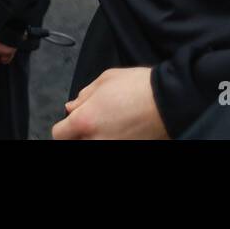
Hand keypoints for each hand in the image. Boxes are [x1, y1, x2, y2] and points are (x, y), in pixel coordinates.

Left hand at [52, 67, 169, 139]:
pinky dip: (112, 138)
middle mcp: (96, 141)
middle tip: (92, 122)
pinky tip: (121, 130)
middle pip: (76, 143)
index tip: (72, 121)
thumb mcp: (105, 80)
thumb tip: (72, 107)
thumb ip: (84, 96)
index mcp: (85, 121)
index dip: (64, 126)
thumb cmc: (139, 88)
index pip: (59, 134)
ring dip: (96, 137)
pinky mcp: (129, 149)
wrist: (170, 102)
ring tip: (110, 124)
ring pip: (93, 144)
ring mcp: (113, 148)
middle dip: (79, 133)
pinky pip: (112, 145)